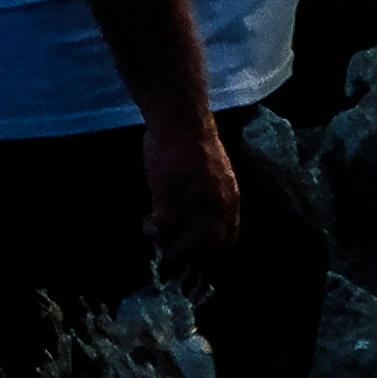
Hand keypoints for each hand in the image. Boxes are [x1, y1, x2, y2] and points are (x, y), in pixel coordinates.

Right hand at [140, 108, 242, 280]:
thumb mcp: (217, 175)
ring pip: (183, 244)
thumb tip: (204, 219)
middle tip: (171, 254)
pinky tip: (146, 222)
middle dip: (188, 257)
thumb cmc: (195, 142)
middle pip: (207, 249)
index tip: (195, 253)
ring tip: (156, 237)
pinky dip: (152, 230)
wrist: (182, 120)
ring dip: (167, 247)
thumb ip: (213, 197)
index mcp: (230, 200)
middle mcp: (216, 207)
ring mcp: (194, 204)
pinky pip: (161, 227)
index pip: (227, 239)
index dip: (211, 252)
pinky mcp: (170, 197)